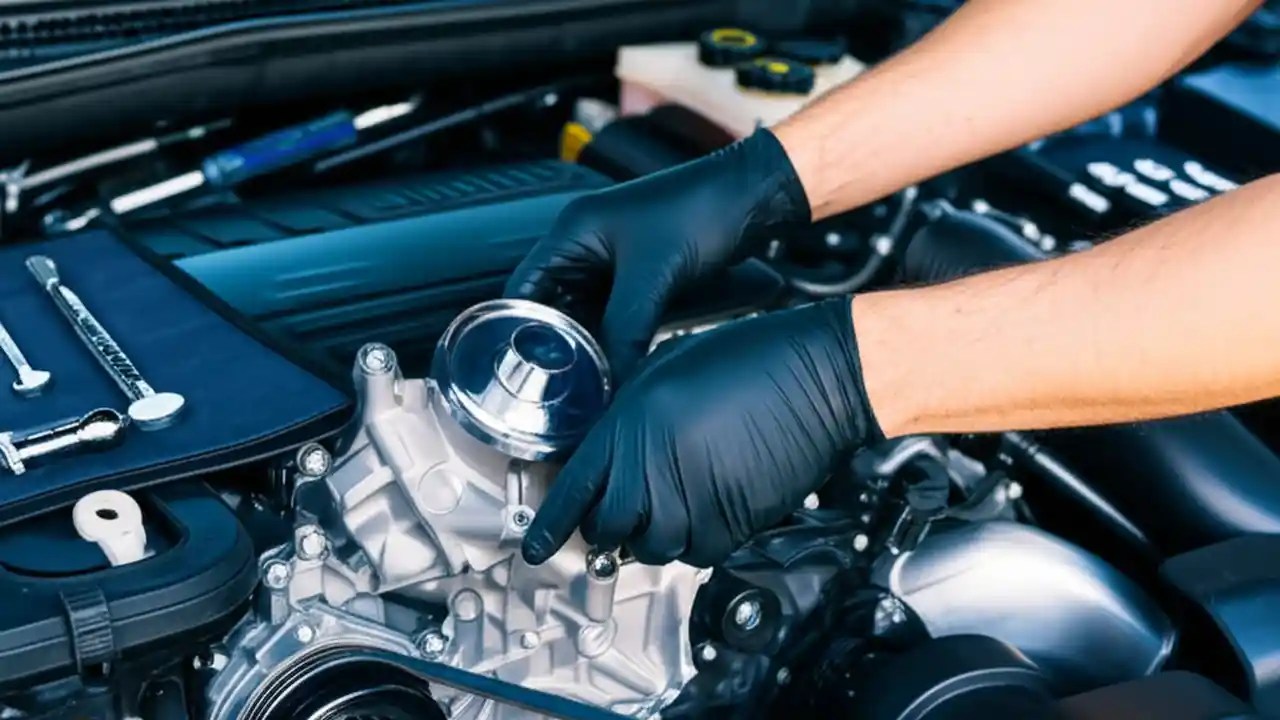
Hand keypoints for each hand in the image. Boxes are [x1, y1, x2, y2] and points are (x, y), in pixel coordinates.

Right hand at [504, 129, 809, 379]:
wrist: (749, 197)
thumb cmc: (701, 210)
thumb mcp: (654, 277)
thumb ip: (625, 329)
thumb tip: (610, 378)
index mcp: (573, 231)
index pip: (524, 286)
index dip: (519, 326)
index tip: (523, 367)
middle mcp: (586, 245)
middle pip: (552, 305)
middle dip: (556, 343)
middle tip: (559, 384)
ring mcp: (612, 260)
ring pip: (584, 312)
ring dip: (587, 342)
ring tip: (587, 380)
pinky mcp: (638, 274)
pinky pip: (612, 312)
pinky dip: (611, 337)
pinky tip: (616, 362)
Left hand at [520, 298, 881, 566]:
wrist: (815, 376)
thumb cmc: (748, 359)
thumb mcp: (665, 369)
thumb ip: (626, 415)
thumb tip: (604, 453)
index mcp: (631, 423)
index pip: (574, 489)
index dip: (550, 525)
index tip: (535, 547)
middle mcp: (654, 465)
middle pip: (605, 528)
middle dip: (604, 528)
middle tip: (615, 517)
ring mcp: (693, 498)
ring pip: (648, 548)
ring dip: (650, 536)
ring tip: (669, 506)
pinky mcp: (731, 524)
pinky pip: (695, 554)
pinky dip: (693, 542)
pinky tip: (704, 508)